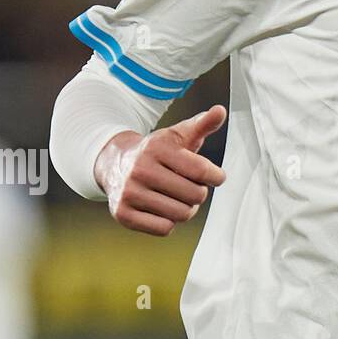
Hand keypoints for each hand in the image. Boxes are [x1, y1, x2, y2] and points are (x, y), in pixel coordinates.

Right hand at [93, 104, 228, 235]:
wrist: (117, 164)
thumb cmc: (159, 151)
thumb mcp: (179, 134)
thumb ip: (203, 124)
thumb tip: (221, 110)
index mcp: (158, 148)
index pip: (201, 171)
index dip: (216, 177)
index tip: (215, 177)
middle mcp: (141, 170)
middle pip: (194, 195)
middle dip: (199, 192)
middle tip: (190, 186)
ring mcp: (129, 192)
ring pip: (181, 214)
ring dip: (186, 209)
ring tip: (178, 197)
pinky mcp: (122, 214)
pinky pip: (164, 228)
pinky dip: (169, 222)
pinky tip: (162, 208)